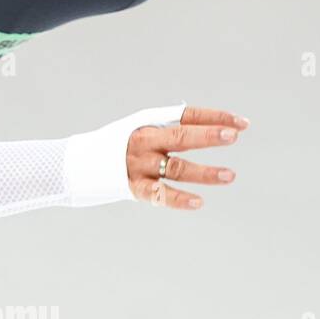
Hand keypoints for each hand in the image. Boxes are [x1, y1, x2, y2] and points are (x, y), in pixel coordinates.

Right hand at [128, 106, 248, 208]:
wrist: (78, 163)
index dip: (213, 118)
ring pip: (176, 168)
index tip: (241, 123)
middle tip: (232, 136)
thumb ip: (170, 129)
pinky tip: (198, 202)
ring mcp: (139, 166)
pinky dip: (178, 199)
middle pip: (179, 137)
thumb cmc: (118, 147)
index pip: (185, 116)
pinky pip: (159, 194)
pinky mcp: (133, 187)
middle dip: (207, 136)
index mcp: (148, 124)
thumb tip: (213, 126)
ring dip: (204, 172)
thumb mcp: (140, 130)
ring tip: (230, 175)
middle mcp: (144, 143)